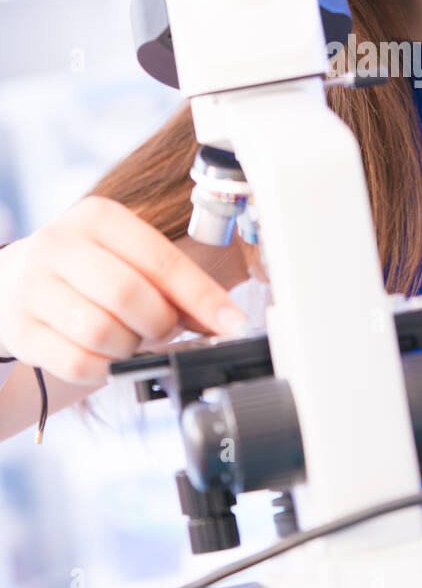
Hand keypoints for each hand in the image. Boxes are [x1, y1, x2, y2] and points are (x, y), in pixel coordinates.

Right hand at [0, 196, 248, 386]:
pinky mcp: (21, 330)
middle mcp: (60, 245)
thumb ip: (171, 281)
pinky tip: (106, 357)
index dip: (203, 296)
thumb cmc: (87, 270)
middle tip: (162, 330)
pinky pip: (77, 363)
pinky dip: (104, 370)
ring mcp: (33, 288)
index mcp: (97, 217)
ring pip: (103, 333)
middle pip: (129, 296)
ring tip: (128, 338)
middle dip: (160, 325)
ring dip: (130, 348)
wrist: (13, 281)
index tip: (232, 323)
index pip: (161, 259)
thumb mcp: (125, 255)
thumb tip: (223, 321)